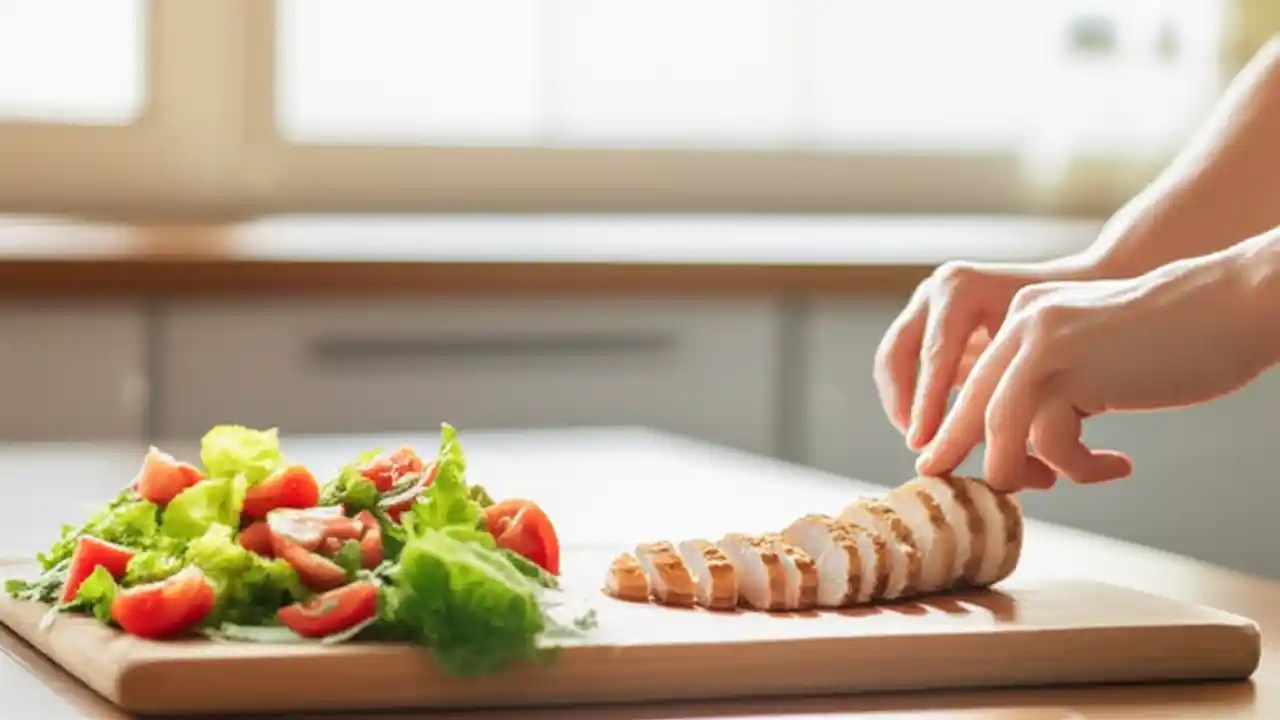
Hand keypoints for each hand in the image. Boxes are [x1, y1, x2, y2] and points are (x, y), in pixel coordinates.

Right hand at [874, 261, 1087, 451]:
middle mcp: (938, 291)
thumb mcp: (1044, 358)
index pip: (934, 355)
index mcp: (963, 289)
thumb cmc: (1072, 326)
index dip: (928, 404)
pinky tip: (931, 428)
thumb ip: (1014, 399)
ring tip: (922, 442)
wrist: (1083, 287)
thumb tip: (1000, 459)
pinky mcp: (929, 322)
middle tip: (919, 446)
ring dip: (901, 403)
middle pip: (897, 353)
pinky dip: (910, 397)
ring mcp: (929, 302)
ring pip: (893, 360)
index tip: (926, 444)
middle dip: (904, 404)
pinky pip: (903, 362)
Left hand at [915, 244, 1279, 491]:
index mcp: (1025, 314)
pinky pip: (1051, 443)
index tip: (952, 462)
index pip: (977, 381)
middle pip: (971, 405)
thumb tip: (1018, 443)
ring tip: (1061, 480)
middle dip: (962, 451)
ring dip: (1024, 470)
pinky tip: (1119, 465)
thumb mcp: (1095, 352)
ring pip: (999, 430)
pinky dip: (1081, 467)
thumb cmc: (1176, 339)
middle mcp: (1024, 322)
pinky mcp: (1072, 371)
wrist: (1232, 305)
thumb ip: (1054, 381)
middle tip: (959, 482)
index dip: (960, 427)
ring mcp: (1044, 345)